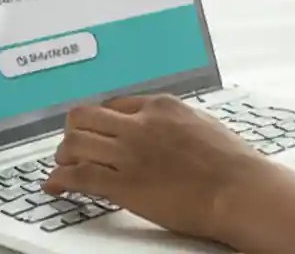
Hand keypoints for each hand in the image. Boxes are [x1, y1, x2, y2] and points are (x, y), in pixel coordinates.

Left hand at [44, 94, 294, 252]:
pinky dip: (60, 180)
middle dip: (74, 131)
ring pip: (75, 142)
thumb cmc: (233, 163)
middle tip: (72, 146)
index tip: (98, 132)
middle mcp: (139, 124)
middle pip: (85, 116)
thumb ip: (177, 123)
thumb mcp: (204, 125)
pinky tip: (56, 186)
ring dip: (63, 155)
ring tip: (62, 166)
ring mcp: (129, 153)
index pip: (114, 104)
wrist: (239, 190)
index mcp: (161, 106)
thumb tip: (168, 130)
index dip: (101, 121)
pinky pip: (78, 176)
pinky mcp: (122, 184)